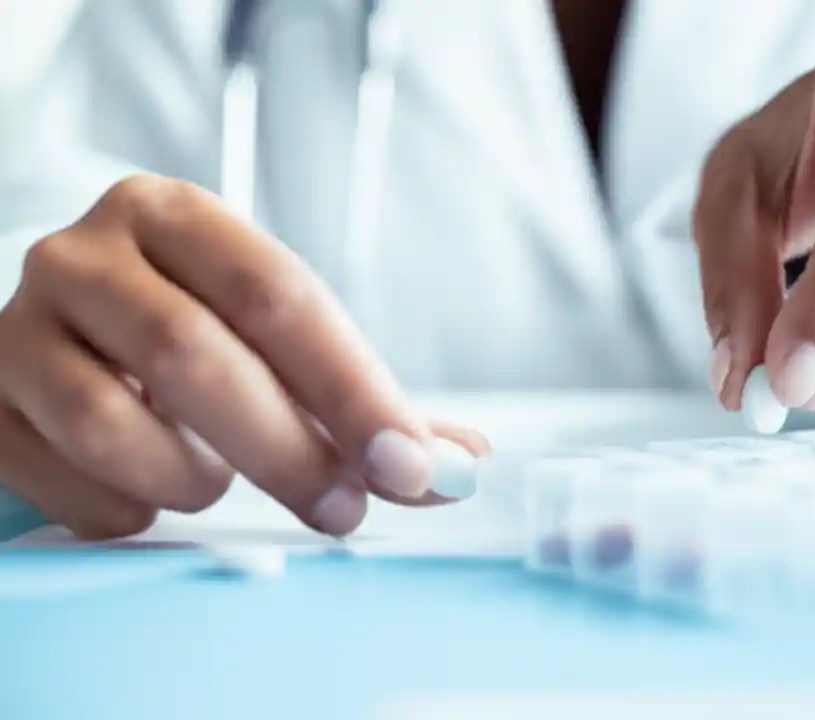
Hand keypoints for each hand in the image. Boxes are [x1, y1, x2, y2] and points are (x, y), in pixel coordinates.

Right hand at [0, 175, 487, 538]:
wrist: (64, 341)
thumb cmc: (193, 338)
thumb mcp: (278, 344)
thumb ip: (368, 401)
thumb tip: (462, 466)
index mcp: (175, 218)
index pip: (277, 296)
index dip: (351, 388)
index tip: (411, 465)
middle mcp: (84, 256)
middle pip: (192, 357)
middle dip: (287, 451)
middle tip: (344, 509)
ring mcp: (18, 328)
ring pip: (110, 425)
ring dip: (195, 479)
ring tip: (220, 480)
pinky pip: (63, 480)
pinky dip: (128, 507)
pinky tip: (149, 490)